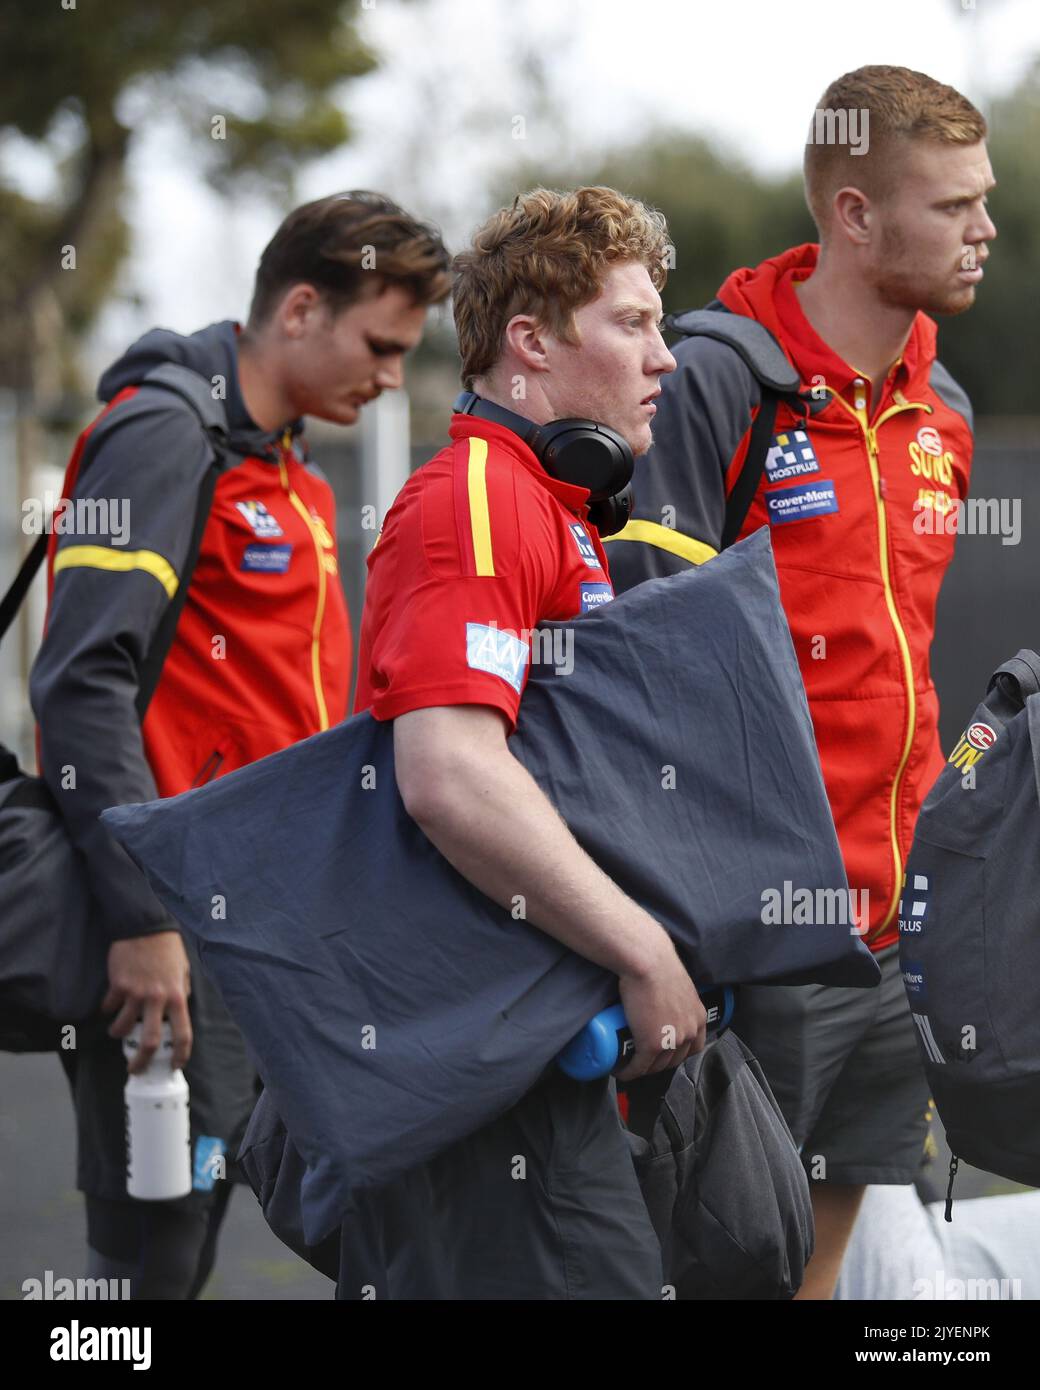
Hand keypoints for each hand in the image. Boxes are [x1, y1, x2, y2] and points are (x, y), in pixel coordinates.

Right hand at [103, 931, 191, 1073]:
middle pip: (150, 1041)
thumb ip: (182, 991)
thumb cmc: (167, 949)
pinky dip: (108, 1010)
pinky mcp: (118, 986)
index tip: (175, 1065)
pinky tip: (110, 1005)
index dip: (180, 1054)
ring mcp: (136, 993)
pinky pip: (109, 1007)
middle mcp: (158, 999)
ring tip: (117, 1031)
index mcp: (178, 996)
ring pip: (123, 1028)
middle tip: (136, 1069)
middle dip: (141, 1062)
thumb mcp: (183, 970)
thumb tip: (179, 1010)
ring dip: (117, 1033)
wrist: (145, 927)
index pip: (183, 1034)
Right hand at [615, 939, 705, 1081]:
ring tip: (628, 1062)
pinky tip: (621, 1070)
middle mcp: (689, 1031)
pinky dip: (629, 1072)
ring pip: (656, 1066)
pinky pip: (639, 1067)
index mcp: (698, 1016)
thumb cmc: (657, 961)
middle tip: (641, 1057)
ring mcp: (672, 1040)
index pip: (695, 1047)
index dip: (678, 1053)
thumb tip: (661, 991)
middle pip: (674, 1059)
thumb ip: (675, 990)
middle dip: (658, 1063)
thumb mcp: (676, 980)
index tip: (664, 1051)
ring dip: (642, 1069)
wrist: (647, 960)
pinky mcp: (652, 1045)